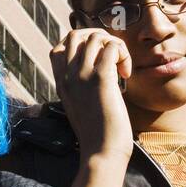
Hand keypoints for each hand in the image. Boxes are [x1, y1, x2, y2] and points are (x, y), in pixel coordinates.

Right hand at [49, 29, 133, 164]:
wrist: (102, 152)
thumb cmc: (97, 134)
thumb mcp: (79, 107)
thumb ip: (80, 88)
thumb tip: (97, 71)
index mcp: (60, 83)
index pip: (59, 47)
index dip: (80, 45)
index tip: (97, 61)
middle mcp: (68, 75)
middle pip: (75, 34)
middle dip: (97, 38)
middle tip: (112, 58)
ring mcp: (82, 75)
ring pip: (96, 37)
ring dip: (114, 46)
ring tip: (121, 68)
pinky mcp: (101, 78)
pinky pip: (111, 47)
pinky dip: (123, 54)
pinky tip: (126, 74)